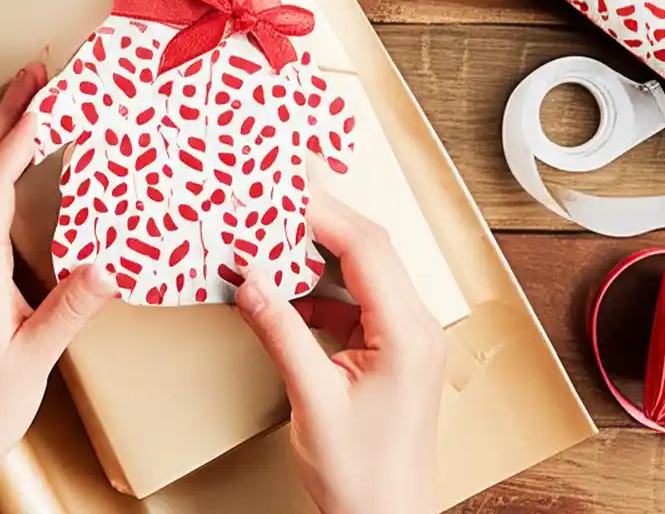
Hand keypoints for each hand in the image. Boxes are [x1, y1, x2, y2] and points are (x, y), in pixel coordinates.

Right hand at [235, 188, 445, 513]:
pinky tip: (282, 293)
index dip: (322, 211)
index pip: (365, 248)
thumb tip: (250, 280)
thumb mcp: (312, 399)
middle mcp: (414, 327)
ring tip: (270, 238)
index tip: (281, 188)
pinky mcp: (389, 353)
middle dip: (320, 220)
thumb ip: (281, 332)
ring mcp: (404, 339)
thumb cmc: (362, 475)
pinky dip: (317, 291)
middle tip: (274, 196)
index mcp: (407, 333)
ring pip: (361, 272)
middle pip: (368, 249)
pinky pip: (354, 302)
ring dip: (316, 254)